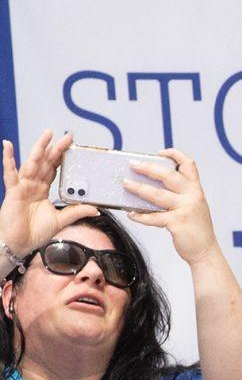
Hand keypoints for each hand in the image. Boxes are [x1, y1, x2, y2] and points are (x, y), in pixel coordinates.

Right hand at [0, 131, 98, 256]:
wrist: (17, 244)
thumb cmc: (34, 233)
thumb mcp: (61, 220)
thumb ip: (76, 212)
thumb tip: (96, 209)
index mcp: (42, 190)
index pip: (54, 169)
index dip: (62, 157)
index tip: (72, 145)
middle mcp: (32, 185)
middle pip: (46, 162)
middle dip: (56, 148)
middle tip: (67, 135)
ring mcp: (22, 186)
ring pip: (32, 163)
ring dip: (39, 148)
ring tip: (47, 134)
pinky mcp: (13, 191)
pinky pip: (10, 173)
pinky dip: (8, 159)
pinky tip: (8, 145)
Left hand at [122, 149, 220, 265]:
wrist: (205, 251)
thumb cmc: (196, 230)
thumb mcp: (194, 207)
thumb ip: (180, 196)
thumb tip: (152, 188)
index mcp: (196, 191)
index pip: (189, 165)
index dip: (175, 155)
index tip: (160, 153)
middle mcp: (193, 197)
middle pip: (169, 176)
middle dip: (148, 168)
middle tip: (133, 164)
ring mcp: (185, 210)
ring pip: (157, 195)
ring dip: (138, 188)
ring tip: (125, 184)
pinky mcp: (177, 224)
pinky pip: (154, 217)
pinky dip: (140, 216)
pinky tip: (131, 214)